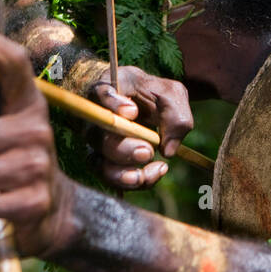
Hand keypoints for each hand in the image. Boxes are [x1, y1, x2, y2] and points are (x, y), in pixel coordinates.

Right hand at [88, 65, 193, 189]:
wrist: (144, 103)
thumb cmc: (154, 94)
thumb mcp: (170, 94)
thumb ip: (174, 113)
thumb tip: (168, 150)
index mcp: (109, 90)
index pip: (101, 94)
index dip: (112, 104)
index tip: (132, 111)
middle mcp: (96, 119)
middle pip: (97, 136)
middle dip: (122, 148)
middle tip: (147, 151)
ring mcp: (99, 143)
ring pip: (99, 163)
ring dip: (122, 174)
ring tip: (143, 176)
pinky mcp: (107, 162)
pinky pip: (115, 178)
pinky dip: (137, 181)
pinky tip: (157, 172)